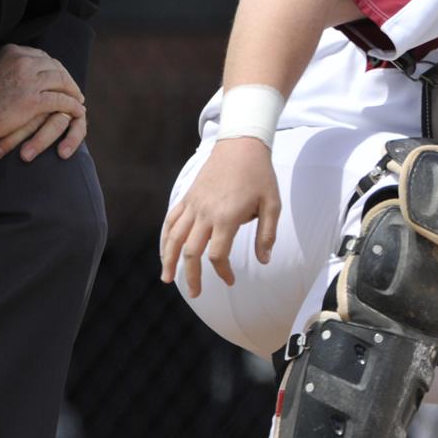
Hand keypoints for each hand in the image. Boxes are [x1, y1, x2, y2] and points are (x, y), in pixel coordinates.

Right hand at [0, 45, 85, 160]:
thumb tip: (5, 65)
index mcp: (11, 52)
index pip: (40, 56)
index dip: (52, 67)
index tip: (58, 75)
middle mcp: (23, 62)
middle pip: (54, 66)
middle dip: (66, 78)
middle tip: (73, 88)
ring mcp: (30, 81)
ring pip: (61, 81)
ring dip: (73, 91)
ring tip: (78, 99)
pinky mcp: (34, 101)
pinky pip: (61, 101)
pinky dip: (72, 106)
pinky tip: (78, 110)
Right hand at [160, 138, 280, 297]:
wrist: (241, 145)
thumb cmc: (260, 175)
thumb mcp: (273, 204)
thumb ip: (267, 234)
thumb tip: (263, 261)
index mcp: (226, 217)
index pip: (217, 254)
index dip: (222, 271)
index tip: (230, 281)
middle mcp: (205, 213)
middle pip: (191, 251)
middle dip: (191, 275)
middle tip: (195, 293)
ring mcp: (193, 204)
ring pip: (174, 237)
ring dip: (169, 260)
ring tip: (167, 279)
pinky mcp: (188, 197)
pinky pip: (171, 220)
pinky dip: (165, 238)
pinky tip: (165, 251)